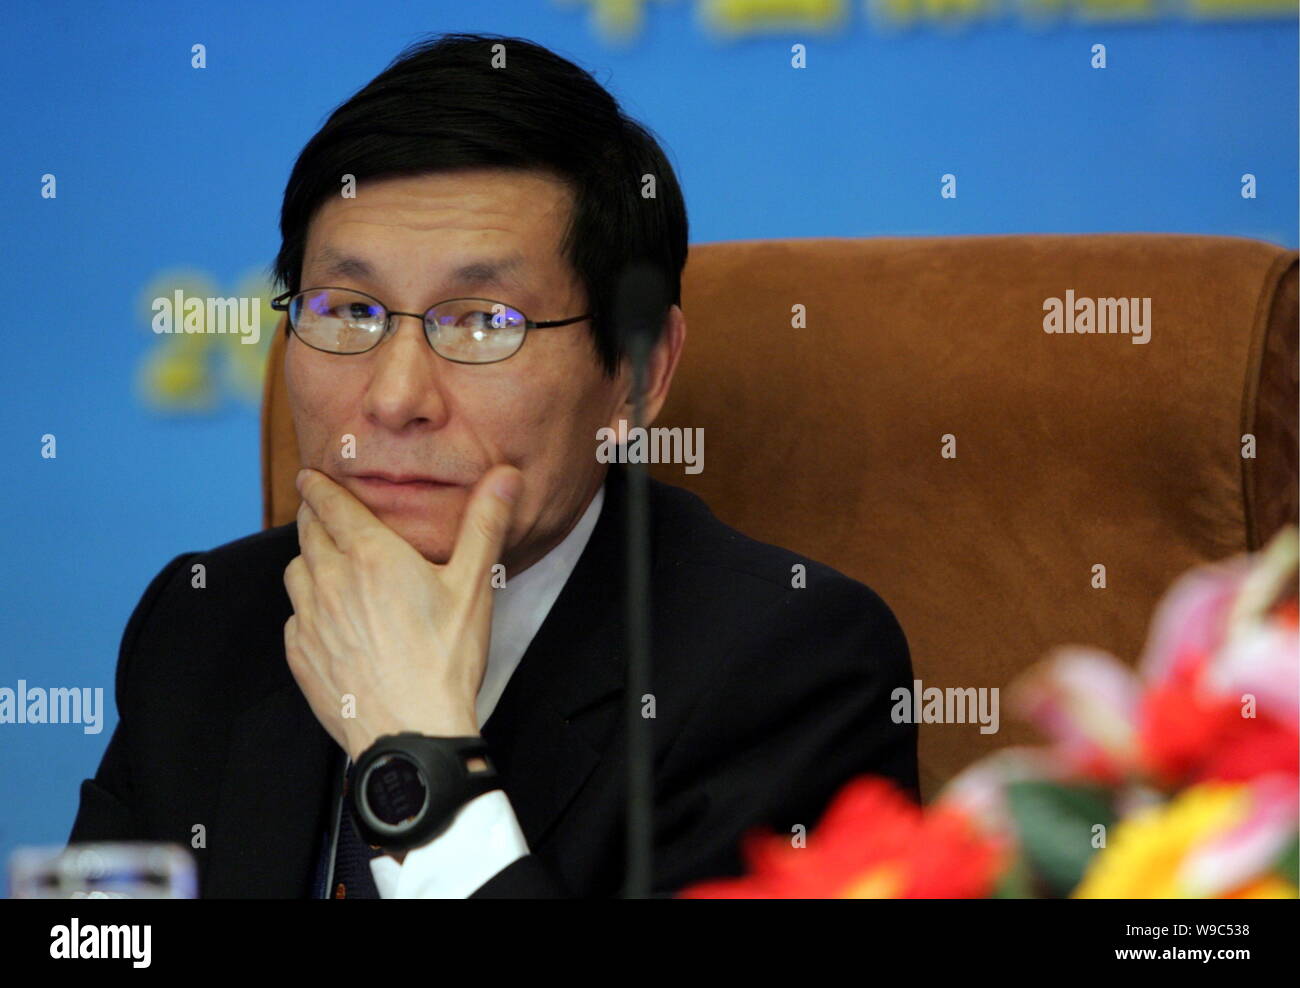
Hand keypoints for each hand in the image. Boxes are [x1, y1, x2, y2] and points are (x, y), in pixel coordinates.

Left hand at [283, 464, 522, 762]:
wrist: (412, 732)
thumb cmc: (445, 660)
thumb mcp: (473, 585)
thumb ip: (485, 524)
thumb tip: (505, 477)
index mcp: (370, 556)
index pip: (331, 505)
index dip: (320, 486)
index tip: (311, 476)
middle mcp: (331, 581)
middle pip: (307, 533)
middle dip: (313, 517)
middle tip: (321, 512)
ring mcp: (311, 621)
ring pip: (296, 573)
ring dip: (308, 561)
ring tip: (327, 564)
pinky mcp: (302, 656)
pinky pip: (295, 618)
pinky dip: (307, 609)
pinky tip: (330, 619)